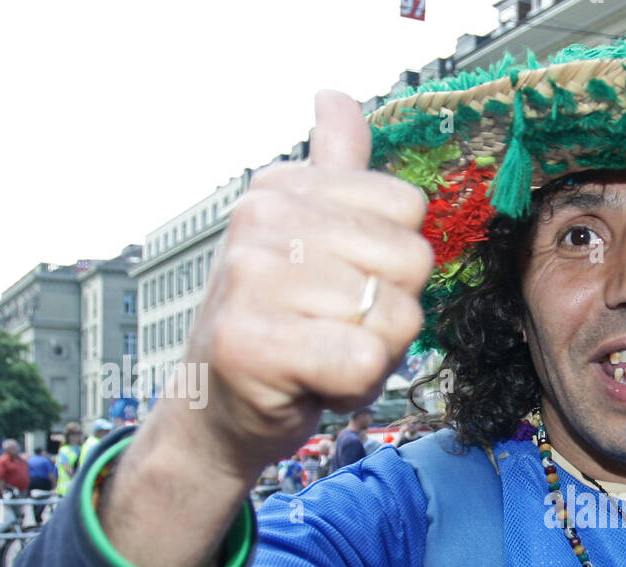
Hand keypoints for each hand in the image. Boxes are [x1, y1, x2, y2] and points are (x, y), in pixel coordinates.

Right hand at [161, 88, 434, 483]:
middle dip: (390, 315)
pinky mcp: (253, 344)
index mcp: (282, 186)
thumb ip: (334, 170)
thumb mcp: (306, 239)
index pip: (408, 209)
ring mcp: (251, 278)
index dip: (393, 266)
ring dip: (372, 357)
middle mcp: (261, 219)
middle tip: (333, 331)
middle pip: (412, 262)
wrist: (213, 410)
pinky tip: (312, 384)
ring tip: (319, 358)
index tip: (343, 290)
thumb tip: (336, 98)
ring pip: (395, 318)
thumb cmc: (277, 328)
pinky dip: (353, 388)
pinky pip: (363, 361)